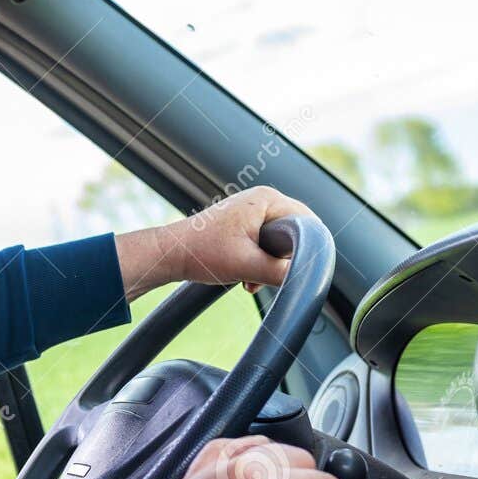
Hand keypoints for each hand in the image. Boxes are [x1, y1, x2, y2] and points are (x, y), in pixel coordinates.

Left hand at [114, 186, 314, 300]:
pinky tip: (246, 278)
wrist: (169, 256)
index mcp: (266, 199)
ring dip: (269, 265)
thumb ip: (279, 271)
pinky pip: (265, 244)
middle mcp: (262, 199)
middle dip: (283, 259)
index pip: (307, 221)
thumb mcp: (246, 266)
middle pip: (294, 232)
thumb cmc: (201, 253)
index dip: (305, 247)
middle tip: (265, 275)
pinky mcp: (244, 224)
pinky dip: (259, 262)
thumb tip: (304, 278)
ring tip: (251, 279)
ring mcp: (252, 211)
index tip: (293, 269)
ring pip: (280, 242)